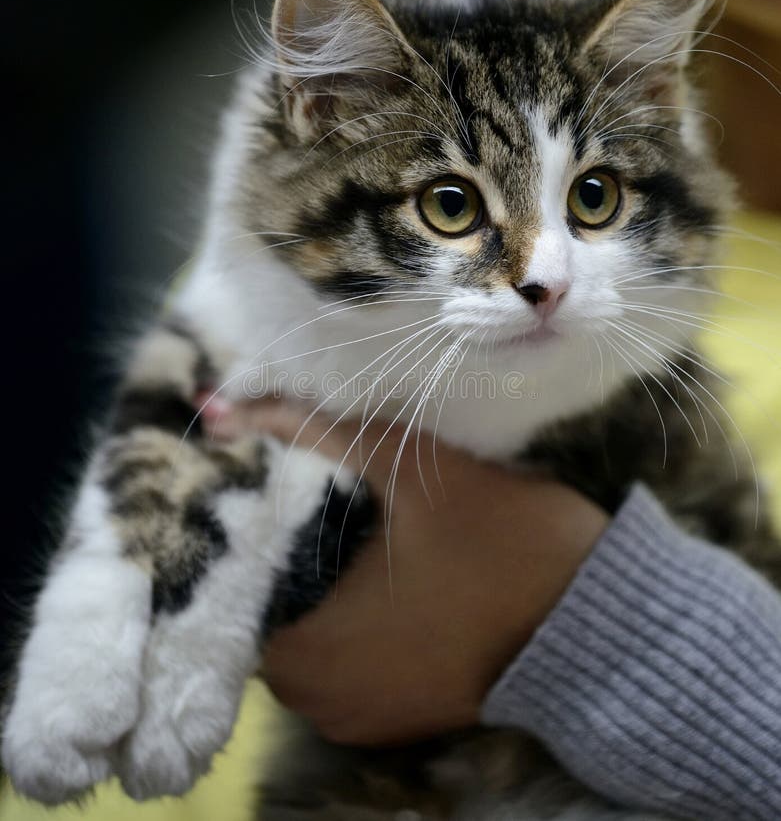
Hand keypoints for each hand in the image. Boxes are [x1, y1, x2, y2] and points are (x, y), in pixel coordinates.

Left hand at [207, 399, 606, 745]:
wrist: (597, 615)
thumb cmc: (501, 542)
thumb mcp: (406, 469)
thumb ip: (315, 429)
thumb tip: (219, 405)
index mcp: (307, 650)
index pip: (233, 595)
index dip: (246, 544)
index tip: (268, 502)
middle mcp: (321, 703)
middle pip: (267, 621)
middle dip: (281, 569)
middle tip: (307, 512)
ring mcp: (363, 722)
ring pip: (305, 650)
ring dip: (314, 603)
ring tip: (338, 542)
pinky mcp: (400, 723)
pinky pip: (346, 675)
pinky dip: (348, 635)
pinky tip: (376, 586)